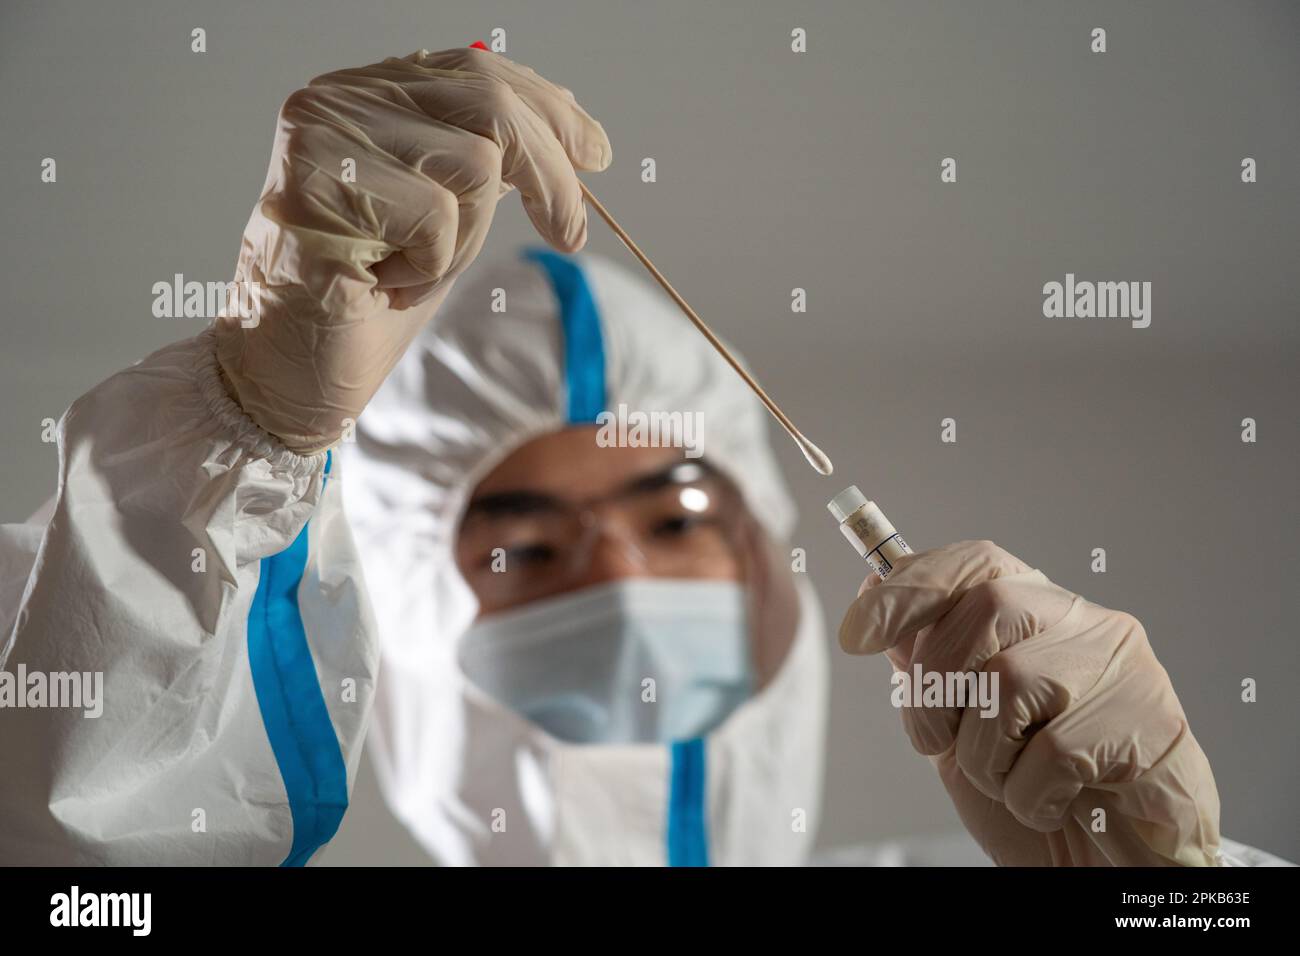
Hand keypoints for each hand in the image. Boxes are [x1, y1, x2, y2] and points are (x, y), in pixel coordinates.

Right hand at [215, 47, 610, 452]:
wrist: (291, 375)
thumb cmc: (365, 302)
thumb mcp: (448, 221)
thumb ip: (488, 164)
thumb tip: (571, 138)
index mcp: (367, 95)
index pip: (478, 72)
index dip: (549, 110)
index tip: (596, 152)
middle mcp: (338, 98)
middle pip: (491, 104)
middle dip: (550, 175)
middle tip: (570, 234)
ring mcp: (321, 136)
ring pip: (475, 165)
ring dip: (465, 241)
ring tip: (414, 272)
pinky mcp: (315, 184)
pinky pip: (437, 216)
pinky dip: (431, 267)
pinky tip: (383, 282)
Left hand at [838, 540, 1221, 865]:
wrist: (1116, 870)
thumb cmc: (1042, 795)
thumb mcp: (959, 732)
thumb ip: (925, 668)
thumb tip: (875, 586)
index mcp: (1040, 615)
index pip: (977, 562)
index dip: (912, 586)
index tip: (857, 632)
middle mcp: (1088, 625)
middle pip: (989, 605)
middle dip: (935, 684)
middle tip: (934, 741)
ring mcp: (1126, 670)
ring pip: (1013, 680)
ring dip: (984, 753)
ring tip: (1007, 784)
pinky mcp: (1155, 726)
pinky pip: (1056, 751)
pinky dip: (1030, 796)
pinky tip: (1056, 808)